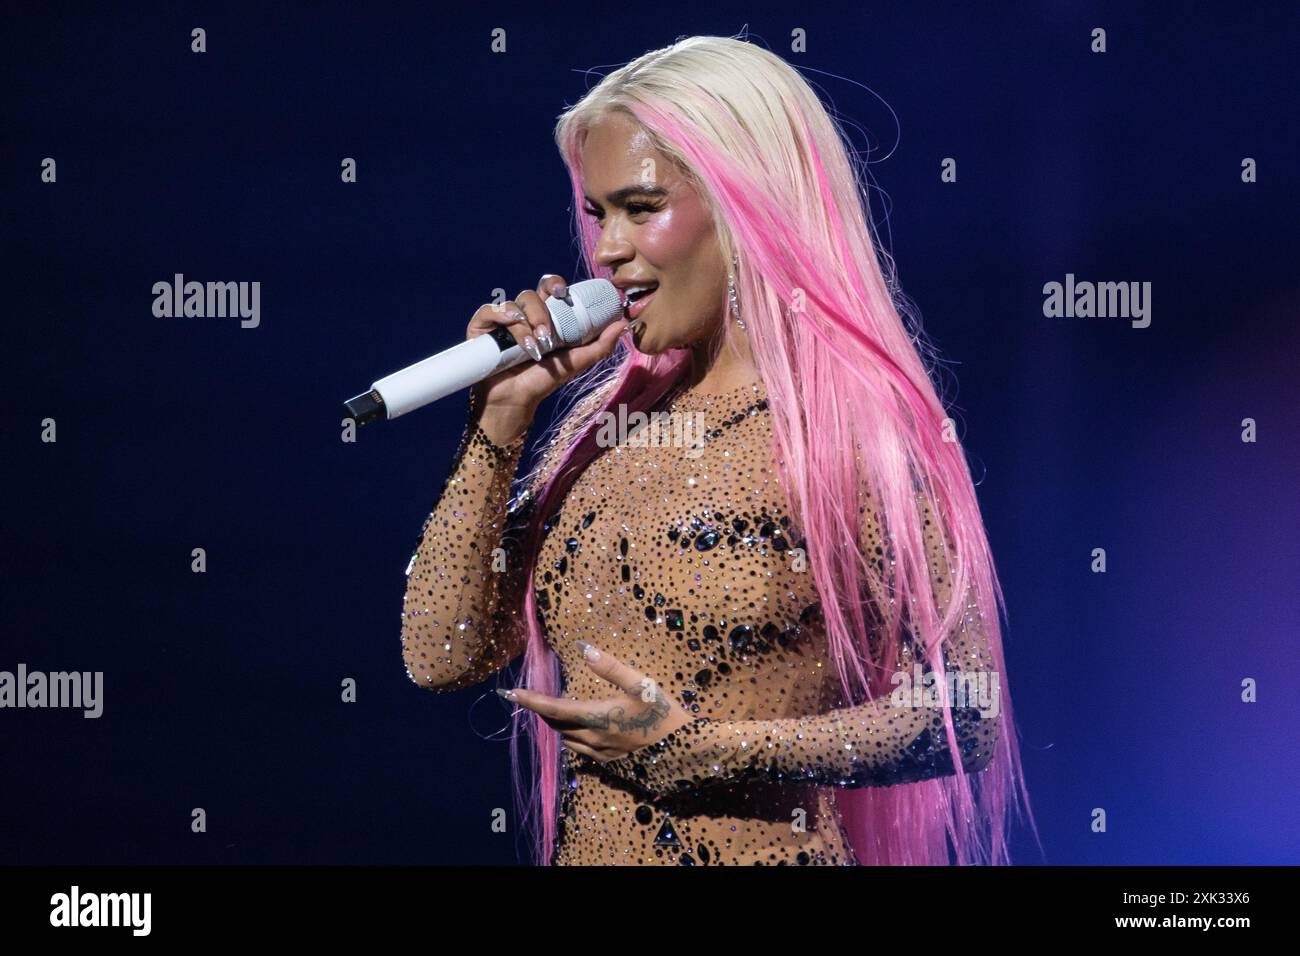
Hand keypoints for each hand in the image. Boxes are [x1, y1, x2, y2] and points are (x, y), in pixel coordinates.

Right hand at [467, 274, 629, 427]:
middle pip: (532, 293)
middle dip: (542, 311)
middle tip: (548, 335)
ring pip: (514, 304)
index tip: (563, 293)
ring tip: (532, 348)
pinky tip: (510, 331)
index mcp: (544, 317)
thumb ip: (600, 346)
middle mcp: (522, 315)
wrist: (514, 402)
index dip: (555, 284)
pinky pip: (489, 310)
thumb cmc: (542, 382)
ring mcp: (501, 321)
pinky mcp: (481, 328)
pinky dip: (501, 317)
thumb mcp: (575, 363)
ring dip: (526, 324)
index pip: (549, 289)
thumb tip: (624, 324)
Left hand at [502, 641, 692, 763]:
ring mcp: (600, 753)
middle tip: (529, 696)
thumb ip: (609, 666)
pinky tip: (577, 728)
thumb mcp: (639, 683)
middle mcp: (593, 738)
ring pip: (566, 739)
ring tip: (550, 709)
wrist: (685, 748)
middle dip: (540, 711)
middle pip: (556, 726)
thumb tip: (582, 648)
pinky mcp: (610, 761)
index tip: (509, 693)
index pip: (553, 710)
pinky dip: (570, 735)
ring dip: (555, 724)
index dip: (530, 701)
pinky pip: (580, 749)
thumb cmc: (663, 711)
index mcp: (597, 717)